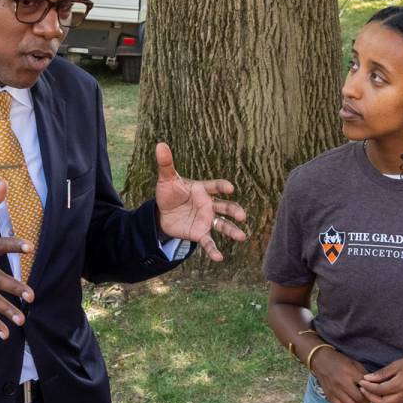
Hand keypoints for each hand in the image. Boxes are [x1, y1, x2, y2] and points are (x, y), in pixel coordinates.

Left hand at [152, 142, 247, 261]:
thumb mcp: (166, 179)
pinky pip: (209, 242)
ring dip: (232, 230)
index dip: (222, 186)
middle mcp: (208, 204)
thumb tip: (160, 144)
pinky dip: (214, 250)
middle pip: (225, 207)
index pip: (215, 186)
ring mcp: (206, 219)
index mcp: (202, 189)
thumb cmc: (168, 193)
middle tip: (242, 215)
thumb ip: (166, 164)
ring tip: (242, 236)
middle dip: (234, 210)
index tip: (229, 188)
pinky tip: (219, 258)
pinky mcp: (200, 233)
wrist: (162, 213)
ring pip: (223, 225)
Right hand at [310, 348, 370, 402]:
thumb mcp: (354, 363)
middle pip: (359, 399)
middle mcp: (342, 383)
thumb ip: (364, 375)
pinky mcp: (330, 397)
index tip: (377, 394)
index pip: (366, 387)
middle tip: (373, 402)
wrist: (320, 361)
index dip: (373, 392)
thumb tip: (375, 386)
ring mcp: (335, 391)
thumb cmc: (340, 361)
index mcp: (350, 373)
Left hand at [357, 351, 402, 402]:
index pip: (378, 390)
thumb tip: (367, 378)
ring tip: (370, 394)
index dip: (367, 387)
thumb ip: (382, 373)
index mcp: (400, 385)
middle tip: (363, 389)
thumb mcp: (398, 364)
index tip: (361, 381)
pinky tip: (380, 397)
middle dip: (369, 397)